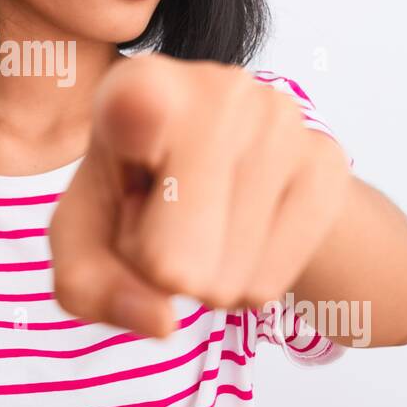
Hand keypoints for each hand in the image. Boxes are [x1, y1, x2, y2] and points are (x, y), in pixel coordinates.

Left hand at [49, 54, 351, 339]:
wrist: (222, 172)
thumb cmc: (131, 196)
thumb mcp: (80, 239)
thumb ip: (89, 286)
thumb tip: (162, 320)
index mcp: (138, 85)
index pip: (137, 108)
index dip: (138, 132)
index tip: (138, 122)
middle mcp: (218, 88)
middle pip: (173, 261)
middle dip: (158, 269)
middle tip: (161, 217)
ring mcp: (281, 122)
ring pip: (225, 280)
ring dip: (204, 275)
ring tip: (201, 220)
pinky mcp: (326, 162)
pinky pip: (267, 284)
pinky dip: (245, 281)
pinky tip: (240, 230)